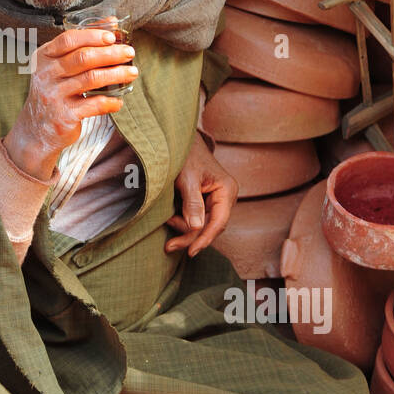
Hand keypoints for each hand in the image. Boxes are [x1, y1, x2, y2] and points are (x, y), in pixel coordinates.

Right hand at [2, 27, 136, 180]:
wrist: (35, 129)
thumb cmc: (53, 91)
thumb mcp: (57, 66)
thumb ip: (81, 45)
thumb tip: (111, 22)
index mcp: (43, 57)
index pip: (68, 40)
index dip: (92, 36)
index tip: (112, 36)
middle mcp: (45, 75)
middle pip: (83, 58)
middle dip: (110, 53)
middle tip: (130, 52)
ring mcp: (53, 96)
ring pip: (91, 79)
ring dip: (116, 74)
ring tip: (132, 72)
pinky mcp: (64, 116)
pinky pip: (94, 105)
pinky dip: (111, 102)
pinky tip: (119, 101)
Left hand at [165, 131, 237, 256]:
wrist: (180, 141)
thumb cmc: (186, 155)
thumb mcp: (187, 178)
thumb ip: (192, 202)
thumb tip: (196, 227)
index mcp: (227, 190)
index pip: (219, 222)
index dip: (204, 239)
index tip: (191, 251)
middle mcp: (225, 197)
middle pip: (210, 227)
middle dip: (190, 236)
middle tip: (169, 246)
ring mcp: (215, 200)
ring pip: (202, 225)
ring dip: (184, 228)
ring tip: (166, 220)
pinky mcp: (204, 202)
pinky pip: (196, 218)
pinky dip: (183, 221)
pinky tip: (170, 218)